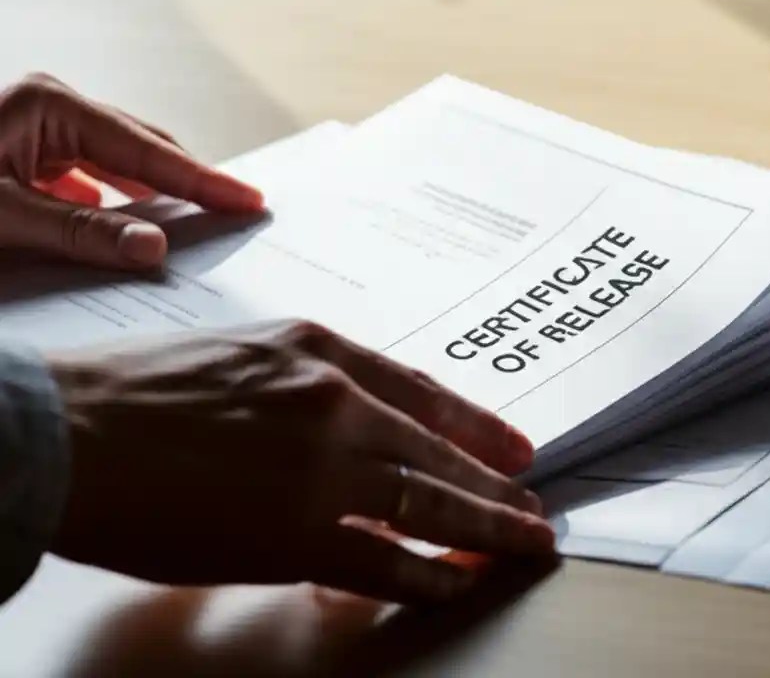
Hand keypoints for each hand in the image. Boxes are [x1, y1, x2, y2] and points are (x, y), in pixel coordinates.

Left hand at [0, 72, 261, 270]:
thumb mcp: (3, 214)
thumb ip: (79, 232)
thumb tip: (154, 248)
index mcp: (48, 105)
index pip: (145, 149)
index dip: (201, 180)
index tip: (248, 200)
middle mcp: (48, 108)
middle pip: (139, 149)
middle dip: (186, 182)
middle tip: (236, 213)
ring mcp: (35, 129)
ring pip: (115, 163)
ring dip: (150, 196)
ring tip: (196, 224)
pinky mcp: (23, 154)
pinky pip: (86, 177)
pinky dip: (112, 205)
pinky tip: (127, 228)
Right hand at [46, 319, 553, 602]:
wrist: (68, 431)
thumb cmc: (133, 390)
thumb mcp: (237, 351)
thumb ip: (303, 380)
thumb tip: (352, 417)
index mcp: (318, 351)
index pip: (424, 392)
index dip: (478, 424)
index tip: (515, 447)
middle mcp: (335, 403)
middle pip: (442, 452)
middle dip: (497, 485)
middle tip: (535, 505)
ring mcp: (323, 471)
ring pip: (431, 505)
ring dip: (486, 530)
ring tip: (522, 543)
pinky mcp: (297, 535)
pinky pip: (385, 564)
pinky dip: (427, 578)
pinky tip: (452, 584)